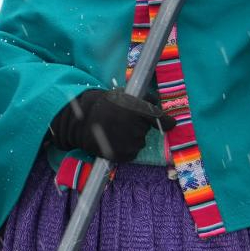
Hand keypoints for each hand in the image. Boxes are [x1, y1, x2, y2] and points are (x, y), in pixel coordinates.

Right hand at [47, 89, 176, 162]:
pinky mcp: (123, 156)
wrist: (80, 120)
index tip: (170, 124)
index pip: (158, 118)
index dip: (166, 122)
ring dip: (130, 138)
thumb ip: (143, 99)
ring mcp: (130, 143)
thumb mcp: (122, 95)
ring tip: (114, 131)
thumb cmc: (102, 105)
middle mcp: (136, 128)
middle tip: (120, 122)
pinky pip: (130, 153)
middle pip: (145, 131)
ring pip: (138, 143)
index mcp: (137, 110)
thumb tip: (157, 104)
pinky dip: (124, 149)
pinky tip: (112, 141)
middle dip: (137, 127)